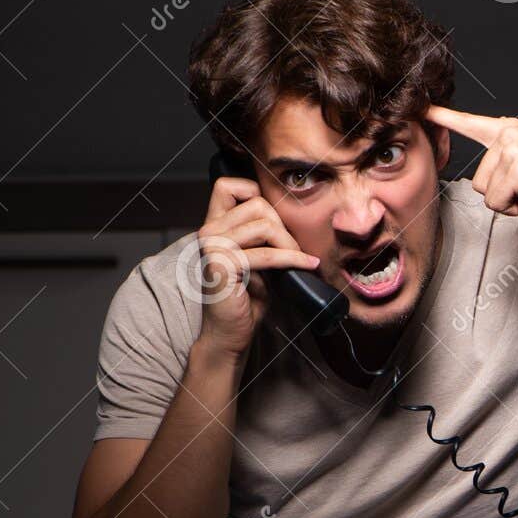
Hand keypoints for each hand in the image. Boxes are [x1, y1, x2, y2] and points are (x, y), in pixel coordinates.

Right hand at [190, 176, 322, 359]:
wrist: (231, 331)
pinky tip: (308, 265)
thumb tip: (293, 213)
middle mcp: (209, 231)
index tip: (278, 215)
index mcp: (214, 225)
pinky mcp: (222, 265)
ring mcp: (212, 246)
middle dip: (285, 226)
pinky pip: (267, 254)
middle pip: (258, 204)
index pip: (228, 185)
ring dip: (291, 244)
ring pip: (265, 226)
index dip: (255, 191)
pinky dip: (293, 259)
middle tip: (296, 249)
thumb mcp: (258, 257)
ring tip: (301, 260)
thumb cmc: (247, 296)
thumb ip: (265, 234)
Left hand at [425, 105, 517, 222]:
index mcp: (510, 130)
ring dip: (510, 202)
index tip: (420, 108)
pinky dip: (516, 209)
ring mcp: (514, 148)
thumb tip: (482, 178)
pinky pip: (497, 202)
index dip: (443, 118)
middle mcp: (509, 132)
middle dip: (502, 195)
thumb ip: (505, 163)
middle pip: (477, 180)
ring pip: (486, 192)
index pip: (469, 123)